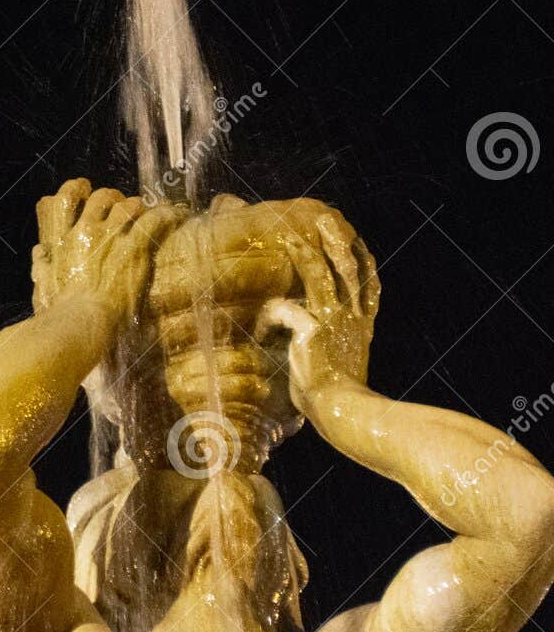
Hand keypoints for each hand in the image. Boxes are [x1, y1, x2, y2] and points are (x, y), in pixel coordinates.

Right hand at [30, 178, 181, 325]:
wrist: (80, 322)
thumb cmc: (59, 311)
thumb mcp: (42, 286)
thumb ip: (41, 265)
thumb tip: (39, 251)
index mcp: (60, 240)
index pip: (62, 200)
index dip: (73, 190)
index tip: (82, 190)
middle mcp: (84, 231)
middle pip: (100, 197)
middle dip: (111, 197)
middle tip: (119, 205)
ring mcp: (110, 237)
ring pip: (127, 205)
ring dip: (137, 206)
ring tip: (144, 211)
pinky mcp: (134, 248)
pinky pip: (153, 220)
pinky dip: (165, 214)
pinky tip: (174, 215)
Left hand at [260, 213, 379, 410]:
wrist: (344, 413)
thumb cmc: (336, 400)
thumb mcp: (340, 367)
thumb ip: (332, 348)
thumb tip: (310, 343)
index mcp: (363, 327)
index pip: (369, 286)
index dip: (364, 263)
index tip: (358, 245)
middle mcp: (352, 319)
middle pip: (346, 268)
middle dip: (334, 241)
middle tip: (323, 219)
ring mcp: (334, 321)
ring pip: (319, 275)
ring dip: (302, 253)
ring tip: (287, 236)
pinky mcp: (313, 330)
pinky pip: (284, 309)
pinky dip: (269, 318)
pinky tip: (263, 333)